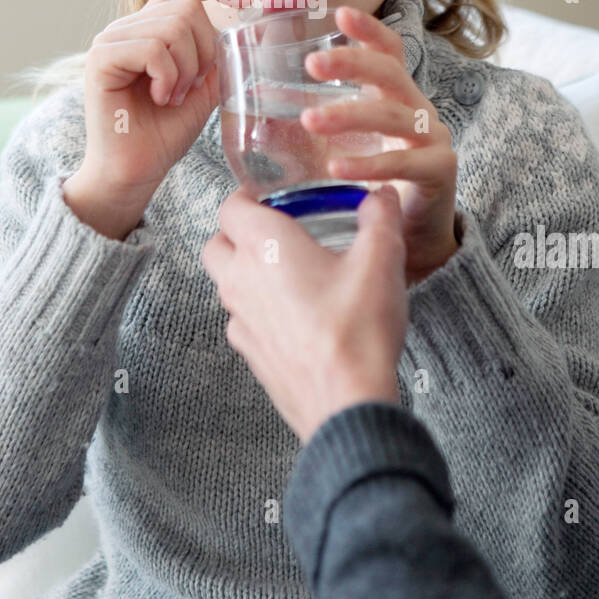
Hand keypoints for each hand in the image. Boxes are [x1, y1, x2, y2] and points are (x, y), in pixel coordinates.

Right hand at [64, 0, 224, 234]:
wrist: (135, 169)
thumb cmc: (165, 131)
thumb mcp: (206, 88)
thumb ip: (222, 56)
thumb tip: (261, 28)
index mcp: (151, 27)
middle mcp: (128, 26)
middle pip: (186, 7)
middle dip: (203, 50)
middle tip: (191, 87)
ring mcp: (111, 39)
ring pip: (171, 27)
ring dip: (185, 69)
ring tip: (172, 97)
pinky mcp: (101, 58)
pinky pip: (151, 48)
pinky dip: (166, 77)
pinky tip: (160, 98)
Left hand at [201, 184, 407, 443]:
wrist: (347, 402)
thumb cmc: (356, 330)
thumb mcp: (381, 261)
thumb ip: (380, 218)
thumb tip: (381, 196)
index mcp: (264, 245)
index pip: (231, 207)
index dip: (248, 197)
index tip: (271, 199)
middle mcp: (241, 279)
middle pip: (217, 244)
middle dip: (238, 233)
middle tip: (275, 233)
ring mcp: (240, 320)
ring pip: (226, 284)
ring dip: (246, 272)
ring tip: (288, 274)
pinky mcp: (250, 353)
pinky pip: (241, 320)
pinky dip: (258, 311)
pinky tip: (293, 316)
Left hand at [301, 5, 459, 284]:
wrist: (416, 242)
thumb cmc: (373, 189)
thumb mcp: (338, 150)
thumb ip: (308, 127)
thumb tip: (258, 106)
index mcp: (396, 98)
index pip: (388, 52)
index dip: (368, 31)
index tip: (339, 13)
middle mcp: (419, 111)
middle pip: (390, 73)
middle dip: (352, 64)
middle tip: (312, 64)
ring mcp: (433, 140)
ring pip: (392, 115)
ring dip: (349, 114)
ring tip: (309, 119)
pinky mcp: (439, 173)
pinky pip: (403, 162)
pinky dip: (367, 164)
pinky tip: (336, 167)